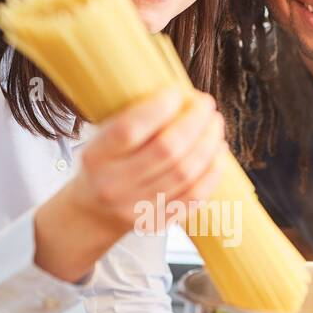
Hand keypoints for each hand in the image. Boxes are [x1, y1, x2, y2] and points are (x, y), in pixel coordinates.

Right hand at [35, 88, 224, 281]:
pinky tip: (218, 151)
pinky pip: (195, 196)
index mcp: (96, 157)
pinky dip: (213, 171)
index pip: (129, 130)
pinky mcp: (157, 222)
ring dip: (208, 143)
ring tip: (215, 124)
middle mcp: (114, 184)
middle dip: (194, 121)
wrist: (93, 214)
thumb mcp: (101, 137)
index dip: (159, 108)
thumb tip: (179, 93)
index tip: (176, 91)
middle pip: (166, 150)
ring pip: (186, 172)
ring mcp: (136, 207)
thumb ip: (131, 117)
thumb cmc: (103, 164)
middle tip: (206, 104)